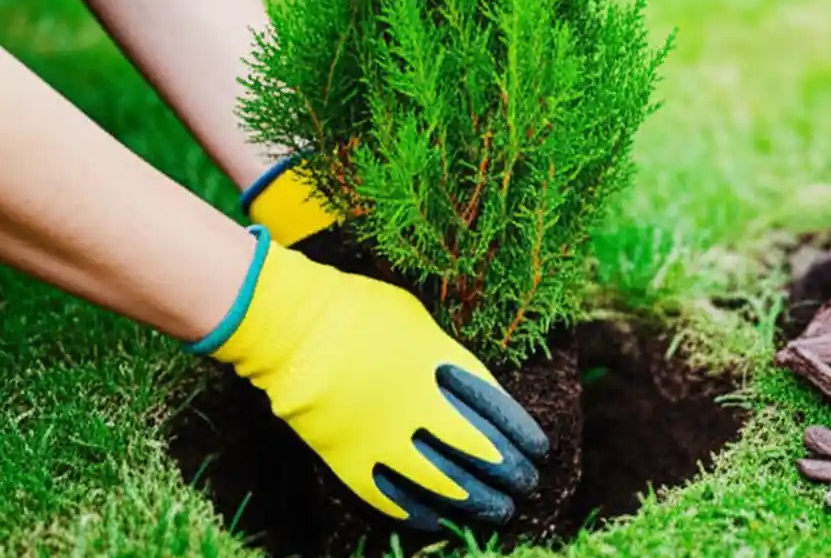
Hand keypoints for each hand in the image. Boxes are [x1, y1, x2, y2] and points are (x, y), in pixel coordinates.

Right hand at [188, 226, 548, 530]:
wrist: (291, 324)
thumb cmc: (357, 308)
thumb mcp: (417, 318)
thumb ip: (443, 354)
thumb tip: (464, 380)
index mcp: (442, 366)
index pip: (496, 409)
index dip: (520, 434)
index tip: (539, 450)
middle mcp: (419, 408)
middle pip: (476, 451)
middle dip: (506, 473)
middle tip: (526, 486)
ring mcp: (383, 437)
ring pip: (440, 482)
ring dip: (472, 500)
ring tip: (498, 512)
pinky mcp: (347, 459)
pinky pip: (388, 498)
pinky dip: (415, 513)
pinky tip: (437, 522)